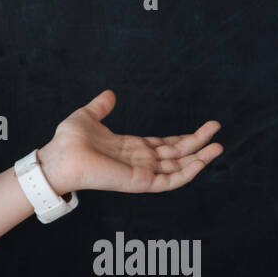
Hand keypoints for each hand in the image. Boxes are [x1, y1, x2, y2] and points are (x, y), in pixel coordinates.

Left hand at [37, 89, 221, 194]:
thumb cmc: (68, 141)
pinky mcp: (138, 182)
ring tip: (219, 147)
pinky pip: (168, 181)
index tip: (203, 128)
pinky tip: (201, 163)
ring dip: (199, 159)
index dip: (184, 137)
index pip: (164, 144)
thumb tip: (110, 94)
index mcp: (131, 147)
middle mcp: (139, 161)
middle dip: (198, 144)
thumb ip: (101, 106)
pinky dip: (186, 174)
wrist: (58, 156)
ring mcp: (140, 173)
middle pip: (176, 154)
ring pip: (177, 167)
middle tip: (217, 131)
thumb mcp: (88, 116)